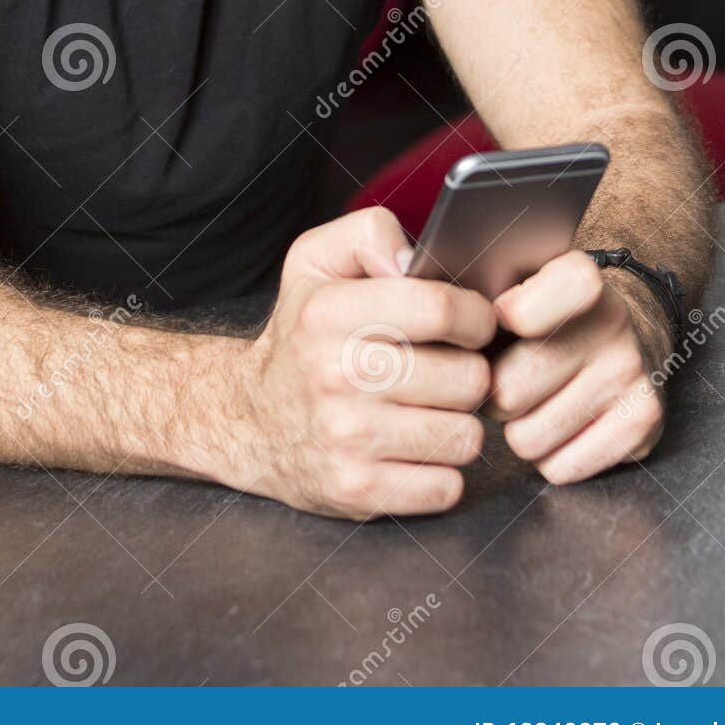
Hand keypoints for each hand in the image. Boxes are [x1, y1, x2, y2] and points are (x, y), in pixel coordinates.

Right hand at [221, 206, 495, 519]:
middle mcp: (335, 376)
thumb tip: (411, 260)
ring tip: (429, 410)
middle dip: (469, 373)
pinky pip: (446, 487)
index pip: (438, 309)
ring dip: (458, 424)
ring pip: (465, 436)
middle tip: (444, 371)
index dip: (474, 316)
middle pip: (467, 378)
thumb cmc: (302, 335)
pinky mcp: (356, 491)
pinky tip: (414, 450)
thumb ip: (369, 234)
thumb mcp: (316, 261)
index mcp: (328, 313)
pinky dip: (441, 472)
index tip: (471, 323)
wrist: (250, 420)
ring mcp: (346, 440)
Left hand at [486, 249, 670, 484]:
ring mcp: (630, 376)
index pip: (522, 313)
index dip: (495, 328)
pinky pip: (559, 468)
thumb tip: (415, 305)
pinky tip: (560, 425)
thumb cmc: (548, 313)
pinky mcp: (643, 425)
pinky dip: (550, 456)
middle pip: (508, 393)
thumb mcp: (517, 281)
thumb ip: (473, 294)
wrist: (630, 331)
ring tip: (534, 401)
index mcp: (577, 278)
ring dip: (519, 428)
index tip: (496, 324)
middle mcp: (612, 325)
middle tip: (504, 377)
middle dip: (493, 395)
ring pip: (527, 439)